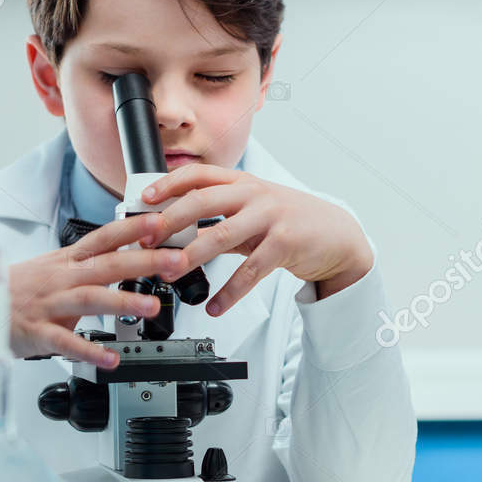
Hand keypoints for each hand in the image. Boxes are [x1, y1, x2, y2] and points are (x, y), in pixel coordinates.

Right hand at [0, 214, 187, 384]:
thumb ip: (87, 266)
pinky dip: (89, 350)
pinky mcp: (37, 333)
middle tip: (175, 261)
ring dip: (123, 302)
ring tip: (152, 307)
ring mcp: (48, 304)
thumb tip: (124, 254)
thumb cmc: (16, 292)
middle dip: (144, 262)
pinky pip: (66, 342)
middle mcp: (59, 278)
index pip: (103, 239)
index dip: (132, 229)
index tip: (160, 222)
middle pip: (106, 265)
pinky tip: (111, 358)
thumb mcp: (52, 270)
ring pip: (90, 299)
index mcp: (66, 262)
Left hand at [137, 164, 373, 315]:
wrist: (337, 235)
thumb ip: (218, 221)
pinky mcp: (285, 244)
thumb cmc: (289, 222)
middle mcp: (254, 194)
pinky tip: (215, 306)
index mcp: (242, 182)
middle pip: (203, 200)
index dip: (168, 184)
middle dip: (170, 220)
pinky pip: (251, 271)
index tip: (144, 200)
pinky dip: (230, 292)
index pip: (199, 175)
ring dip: (191, 255)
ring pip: (223, 234)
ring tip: (170, 272)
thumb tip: (176, 234)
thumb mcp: (252, 213)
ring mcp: (271, 217)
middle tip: (146, 240)